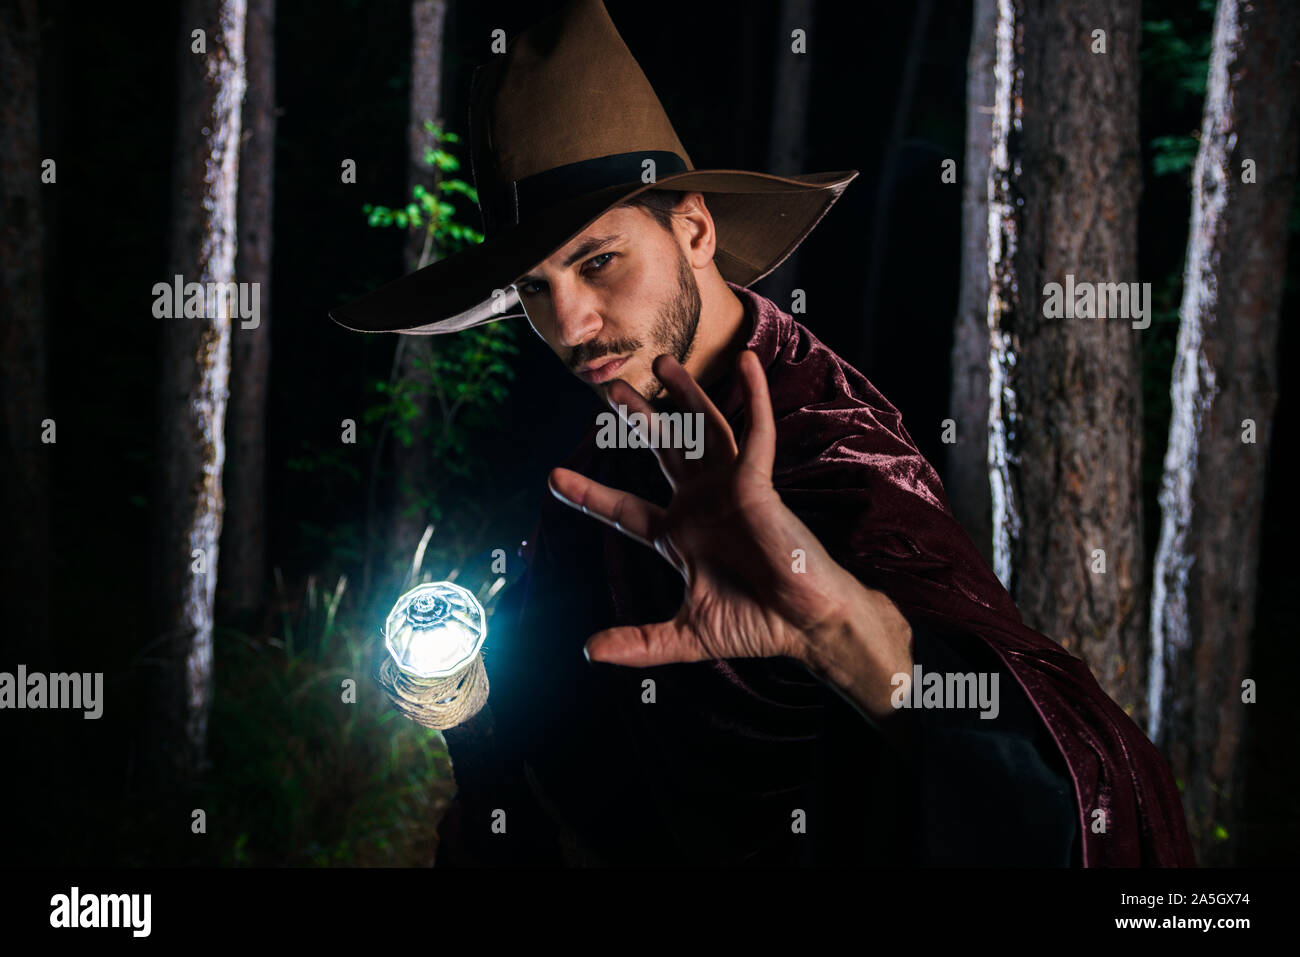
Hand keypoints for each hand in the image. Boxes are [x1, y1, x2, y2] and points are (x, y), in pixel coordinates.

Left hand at [547, 350, 911, 712]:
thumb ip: (639, 642)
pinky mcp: (760, 482)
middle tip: (608, 391)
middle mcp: (700, 505)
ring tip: (660, 362)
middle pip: (661, 452)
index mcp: (678, 536)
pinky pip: (756, 433)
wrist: (805, 626)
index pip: (625, 509)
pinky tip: (747, 363)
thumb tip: (589, 651)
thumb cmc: (755, 626)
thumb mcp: (685, 636)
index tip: (553, 478)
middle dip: (636, 422)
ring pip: (702, 431)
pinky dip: (754, 397)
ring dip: (684, 396)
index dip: (590, 493)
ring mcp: (730, 490)